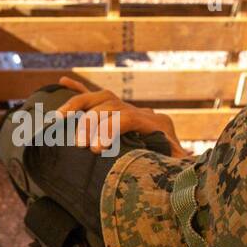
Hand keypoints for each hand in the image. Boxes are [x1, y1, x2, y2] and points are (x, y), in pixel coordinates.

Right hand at [56, 77, 190, 157]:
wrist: (178, 156)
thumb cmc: (176, 165)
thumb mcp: (179, 166)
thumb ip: (180, 164)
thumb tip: (187, 162)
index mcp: (155, 124)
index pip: (128, 117)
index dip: (109, 129)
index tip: (94, 148)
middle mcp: (140, 111)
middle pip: (110, 106)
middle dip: (90, 123)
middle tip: (78, 144)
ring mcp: (127, 108)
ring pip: (101, 97)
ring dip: (78, 104)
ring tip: (59, 118)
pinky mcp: (117, 112)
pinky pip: (96, 95)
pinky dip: (79, 88)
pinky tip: (63, 80)